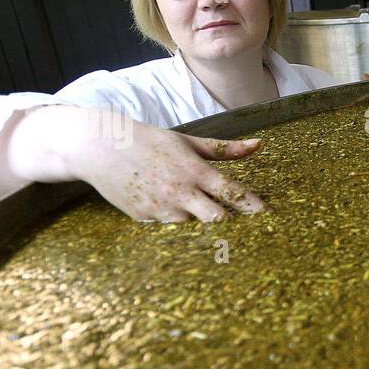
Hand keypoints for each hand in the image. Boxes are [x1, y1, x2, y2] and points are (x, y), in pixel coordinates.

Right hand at [55, 107, 265, 222]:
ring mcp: (161, 208)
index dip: (252, 205)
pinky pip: (169, 227)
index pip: (231, 192)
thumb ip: (224, 149)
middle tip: (240, 224)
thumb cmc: (149, 141)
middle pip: (217, 219)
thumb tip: (258, 145)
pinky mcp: (144, 218)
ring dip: (198, 220)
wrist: (99, 147)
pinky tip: (169, 207)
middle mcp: (180, 192)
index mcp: (194, 170)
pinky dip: (175, 220)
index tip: (269, 215)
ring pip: (193, 225)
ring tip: (195, 210)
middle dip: (229, 222)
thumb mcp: (187, 141)